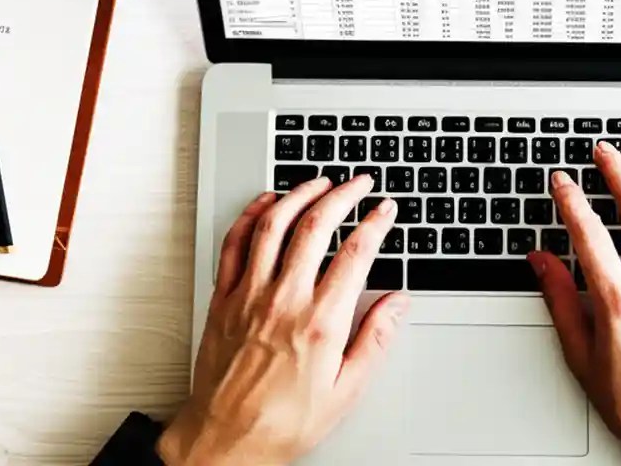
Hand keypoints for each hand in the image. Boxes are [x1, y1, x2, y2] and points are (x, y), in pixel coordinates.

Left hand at [157, 176, 407, 465]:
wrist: (224, 444)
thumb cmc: (283, 424)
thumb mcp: (346, 391)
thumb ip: (375, 340)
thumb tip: (398, 304)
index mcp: (320, 322)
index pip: (355, 253)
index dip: (375, 222)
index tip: (385, 209)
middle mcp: (283, 301)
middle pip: (316, 226)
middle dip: (343, 194)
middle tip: (359, 183)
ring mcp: (249, 296)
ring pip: (273, 225)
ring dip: (299, 194)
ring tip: (319, 182)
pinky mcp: (223, 301)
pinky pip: (235, 244)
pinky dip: (251, 216)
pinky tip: (265, 203)